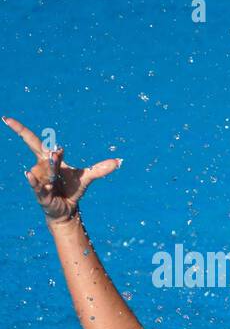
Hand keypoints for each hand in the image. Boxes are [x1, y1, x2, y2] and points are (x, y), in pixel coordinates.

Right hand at [4, 116, 120, 222]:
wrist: (68, 210)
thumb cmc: (72, 189)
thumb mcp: (87, 178)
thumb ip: (100, 169)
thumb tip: (119, 162)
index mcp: (47, 159)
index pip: (32, 140)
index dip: (20, 129)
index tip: (6, 118)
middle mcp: (41, 167)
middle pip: (43, 154)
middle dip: (51, 152)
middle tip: (59, 150)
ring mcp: (39, 179)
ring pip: (47, 171)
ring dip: (52, 171)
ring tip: (58, 176)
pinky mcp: (41, 193)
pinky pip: (37, 185)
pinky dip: (34, 180)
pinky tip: (29, 175)